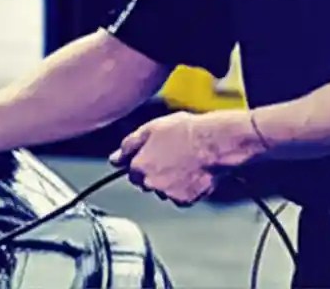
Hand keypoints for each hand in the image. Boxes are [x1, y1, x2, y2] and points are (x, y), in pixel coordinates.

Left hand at [108, 112, 223, 206]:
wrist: (215, 143)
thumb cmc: (185, 131)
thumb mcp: (151, 129)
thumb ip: (128, 146)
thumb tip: (114, 159)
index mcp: (139, 166)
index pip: (132, 173)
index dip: (143, 162)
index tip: (155, 155)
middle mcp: (151, 184)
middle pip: (147, 183)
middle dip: (154, 174)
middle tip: (172, 157)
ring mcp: (168, 194)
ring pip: (163, 191)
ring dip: (169, 182)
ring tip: (185, 163)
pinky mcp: (186, 200)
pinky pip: (181, 197)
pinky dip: (185, 189)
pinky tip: (193, 173)